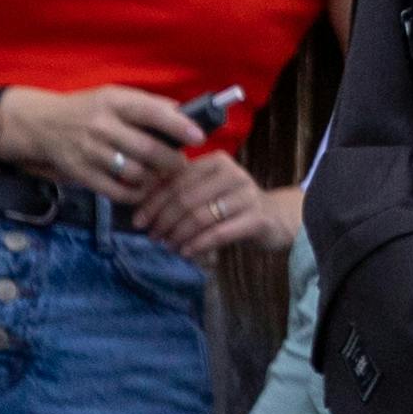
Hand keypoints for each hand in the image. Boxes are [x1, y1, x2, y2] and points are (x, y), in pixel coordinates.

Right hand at [0, 84, 200, 202]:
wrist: (42, 124)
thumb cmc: (89, 109)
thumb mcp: (116, 96)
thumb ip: (149, 105)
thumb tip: (187, 115)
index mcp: (115, 102)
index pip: (152, 113)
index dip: (179, 126)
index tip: (199, 137)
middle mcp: (102, 126)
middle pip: (147, 149)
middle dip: (172, 161)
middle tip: (181, 165)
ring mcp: (90, 152)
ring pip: (134, 173)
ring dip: (156, 179)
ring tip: (162, 177)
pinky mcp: (82, 174)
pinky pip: (116, 191)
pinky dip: (136, 194)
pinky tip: (143, 189)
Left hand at [131, 145, 284, 257]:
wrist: (274, 217)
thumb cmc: (231, 204)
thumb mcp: (207, 189)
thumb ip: (180, 189)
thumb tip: (139, 199)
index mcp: (216, 161)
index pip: (176, 180)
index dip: (154, 202)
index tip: (138, 221)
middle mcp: (233, 173)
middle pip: (186, 198)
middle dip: (164, 220)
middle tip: (153, 237)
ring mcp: (246, 195)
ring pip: (200, 217)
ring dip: (178, 235)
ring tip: (168, 246)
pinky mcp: (256, 218)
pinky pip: (219, 233)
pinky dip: (198, 245)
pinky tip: (186, 252)